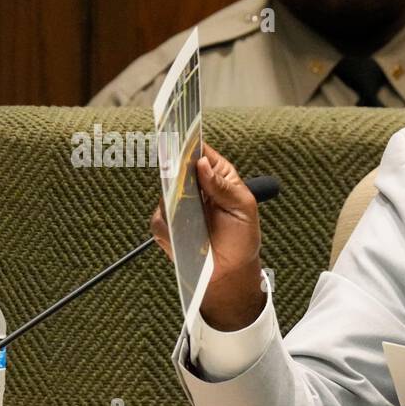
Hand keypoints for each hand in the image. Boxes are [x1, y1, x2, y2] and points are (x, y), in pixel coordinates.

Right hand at [149, 142, 265, 330]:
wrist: (230, 272)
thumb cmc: (241, 237)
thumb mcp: (243, 209)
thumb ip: (224, 186)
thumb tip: (202, 163)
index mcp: (215, 176)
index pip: (197, 151)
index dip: (188, 141)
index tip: (180, 133)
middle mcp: (193, 187)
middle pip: (175, 167)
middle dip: (174, 165)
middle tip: (178, 167)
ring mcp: (176, 206)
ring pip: (164, 192)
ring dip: (176, 199)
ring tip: (193, 214)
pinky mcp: (165, 226)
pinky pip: (160, 219)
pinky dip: (171, 224)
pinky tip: (186, 233)